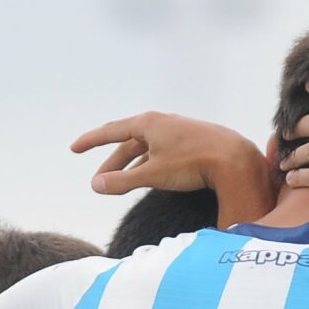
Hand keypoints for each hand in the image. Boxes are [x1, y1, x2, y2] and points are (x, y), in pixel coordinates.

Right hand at [71, 112, 266, 200]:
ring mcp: (177, 130)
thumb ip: (122, 181)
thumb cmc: (192, 163)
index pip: (111, 131)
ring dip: (132, 165)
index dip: (91, 141)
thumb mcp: (152, 175)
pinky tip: (150, 176)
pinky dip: (149, 164)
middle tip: (100, 181)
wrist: (234, 159)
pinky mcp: (190, 141)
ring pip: (146, 148)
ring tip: (121, 182)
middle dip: (113, 163)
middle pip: (128, 142)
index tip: (74, 148)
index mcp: (147, 123)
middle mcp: (161, 122)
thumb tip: (96, 185)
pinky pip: (161, 151)